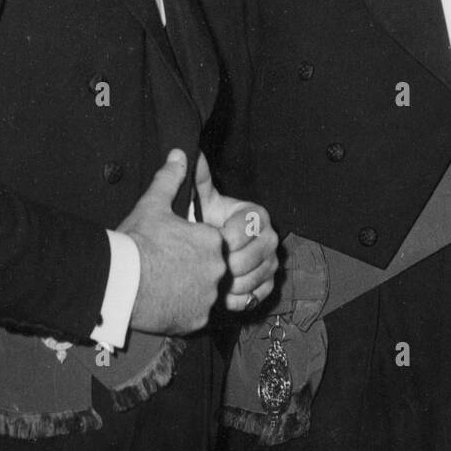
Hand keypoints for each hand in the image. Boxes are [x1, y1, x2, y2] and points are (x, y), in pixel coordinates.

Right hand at [118, 149, 225, 335]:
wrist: (121, 281)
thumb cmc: (138, 240)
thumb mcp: (153, 204)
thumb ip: (170, 179)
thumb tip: (178, 154)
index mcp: (213, 241)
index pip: (214, 242)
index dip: (193, 242)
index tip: (174, 245)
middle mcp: (218, 270)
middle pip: (212, 268)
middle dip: (194, 267)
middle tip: (166, 264)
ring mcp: (209, 298)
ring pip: (206, 293)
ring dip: (190, 289)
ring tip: (164, 284)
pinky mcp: (197, 320)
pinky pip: (196, 314)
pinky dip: (183, 309)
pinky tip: (164, 302)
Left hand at [195, 153, 278, 312]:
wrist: (197, 254)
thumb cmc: (198, 222)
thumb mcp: (198, 199)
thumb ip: (195, 177)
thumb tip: (181, 152)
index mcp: (255, 214)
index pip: (254, 223)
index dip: (234, 233)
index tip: (214, 238)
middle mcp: (268, 238)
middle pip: (261, 252)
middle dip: (234, 261)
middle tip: (211, 265)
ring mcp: (269, 263)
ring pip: (261, 275)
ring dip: (235, 281)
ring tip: (213, 281)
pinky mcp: (264, 286)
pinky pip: (258, 295)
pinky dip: (239, 298)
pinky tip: (220, 296)